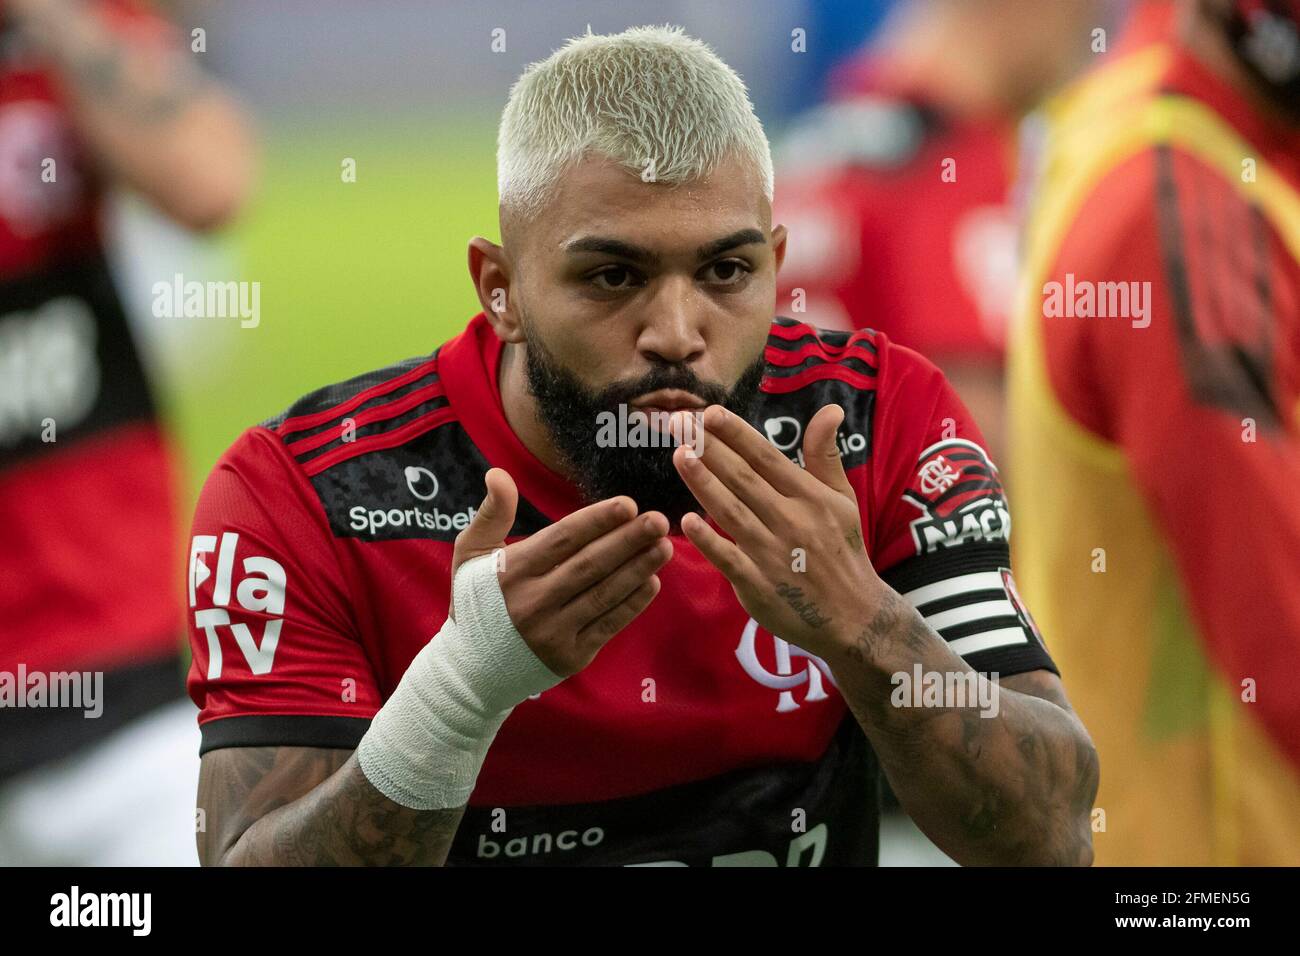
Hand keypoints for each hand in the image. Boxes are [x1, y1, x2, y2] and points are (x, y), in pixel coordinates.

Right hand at [452, 468, 671, 676]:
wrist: (474, 668)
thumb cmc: (477, 601)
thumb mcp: (469, 553)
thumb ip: (491, 513)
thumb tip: (498, 473)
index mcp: (512, 572)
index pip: (562, 540)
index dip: (597, 521)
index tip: (628, 504)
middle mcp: (533, 602)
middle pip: (590, 565)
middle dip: (628, 541)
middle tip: (659, 521)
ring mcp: (553, 632)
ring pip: (604, 595)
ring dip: (638, 569)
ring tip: (665, 547)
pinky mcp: (571, 657)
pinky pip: (608, 625)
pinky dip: (632, 604)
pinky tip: (652, 582)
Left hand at [672, 403, 880, 659]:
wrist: (853, 616)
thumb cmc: (843, 550)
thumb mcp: (842, 499)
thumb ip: (826, 455)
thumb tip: (830, 409)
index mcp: (810, 497)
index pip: (766, 458)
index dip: (737, 435)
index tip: (710, 413)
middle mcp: (791, 520)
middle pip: (743, 479)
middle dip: (710, 449)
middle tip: (679, 423)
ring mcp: (773, 554)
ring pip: (731, 512)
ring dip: (703, 484)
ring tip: (679, 456)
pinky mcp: (758, 585)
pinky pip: (727, 558)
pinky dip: (708, 540)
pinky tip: (687, 520)